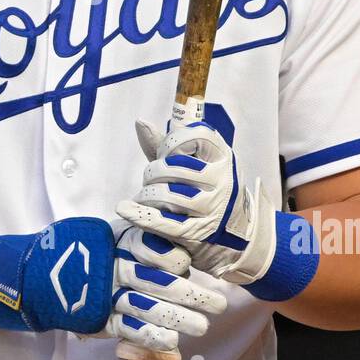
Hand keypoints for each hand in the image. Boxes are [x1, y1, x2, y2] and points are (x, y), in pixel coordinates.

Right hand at [0, 216, 226, 353]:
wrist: (30, 274)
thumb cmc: (75, 252)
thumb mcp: (104, 235)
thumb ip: (136, 235)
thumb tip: (173, 242)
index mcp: (118, 242)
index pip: (152, 247)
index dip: (172, 256)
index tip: (187, 263)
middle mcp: (114, 267)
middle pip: (158, 280)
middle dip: (191, 293)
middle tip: (219, 303)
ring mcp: (105, 294)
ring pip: (148, 305)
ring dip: (179, 317)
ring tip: (204, 326)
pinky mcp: (97, 319)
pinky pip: (128, 329)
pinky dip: (150, 336)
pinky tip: (172, 343)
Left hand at [115, 118, 278, 284]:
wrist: (234, 237)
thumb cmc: (205, 191)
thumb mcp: (194, 164)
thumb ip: (166, 145)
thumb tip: (140, 122)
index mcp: (223, 157)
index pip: (197, 136)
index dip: (172, 141)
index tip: (165, 152)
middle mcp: (222, 181)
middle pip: (174, 167)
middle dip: (153, 172)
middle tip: (150, 179)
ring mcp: (212, 208)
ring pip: (165, 194)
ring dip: (146, 194)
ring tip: (144, 197)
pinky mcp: (198, 233)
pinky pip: (163, 222)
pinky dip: (139, 215)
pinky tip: (125, 209)